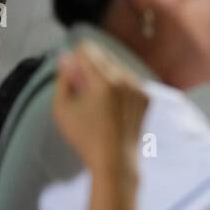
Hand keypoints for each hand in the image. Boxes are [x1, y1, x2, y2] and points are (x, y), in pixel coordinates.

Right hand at [53, 41, 149, 172]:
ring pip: (117, 66)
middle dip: (90, 66)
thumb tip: (66, 57)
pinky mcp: (146, 96)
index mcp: (104, 81)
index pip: (87, 49)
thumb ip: (63, 78)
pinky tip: (110, 107)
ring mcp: (139, 87)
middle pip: (104, 55)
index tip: (71, 74)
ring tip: (96, 102)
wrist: (115, 159)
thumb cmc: (85, 136)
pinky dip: (118, 86)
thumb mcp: (62, 108)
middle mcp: (126, 79)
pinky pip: (128, 80)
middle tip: (83, 91)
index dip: (75, 59)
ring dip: (105, 75)